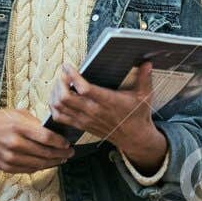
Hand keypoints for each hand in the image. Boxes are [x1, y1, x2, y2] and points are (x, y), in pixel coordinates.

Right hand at [0, 109, 72, 173]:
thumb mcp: (16, 113)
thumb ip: (34, 123)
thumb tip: (53, 131)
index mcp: (18, 127)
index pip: (46, 137)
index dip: (60, 143)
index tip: (68, 143)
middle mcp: (14, 143)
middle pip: (44, 153)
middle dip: (60, 154)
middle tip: (69, 153)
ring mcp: (10, 157)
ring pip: (38, 164)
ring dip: (53, 163)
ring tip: (61, 159)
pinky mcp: (6, 167)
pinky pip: (28, 169)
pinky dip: (40, 167)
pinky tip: (47, 163)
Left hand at [50, 62, 168, 173]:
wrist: (134, 138)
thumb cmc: (137, 114)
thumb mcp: (144, 95)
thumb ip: (145, 78)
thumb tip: (147, 62)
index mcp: (107, 101)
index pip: (83, 89)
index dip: (72, 76)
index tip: (68, 65)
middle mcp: (93, 111)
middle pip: (65, 97)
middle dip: (60, 82)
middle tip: (63, 73)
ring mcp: (85, 119)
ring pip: (59, 107)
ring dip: (55, 93)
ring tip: (60, 82)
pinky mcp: (81, 125)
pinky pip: (59, 117)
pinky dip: (54, 107)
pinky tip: (57, 97)